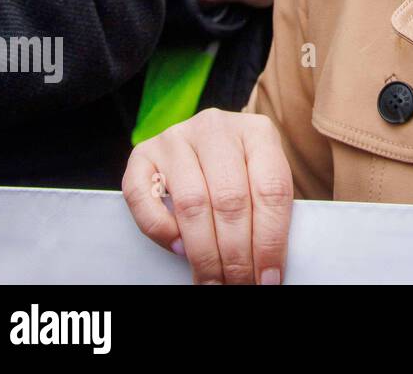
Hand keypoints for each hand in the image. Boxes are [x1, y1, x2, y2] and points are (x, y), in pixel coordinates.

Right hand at [123, 109, 292, 284]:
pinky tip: (179, 250)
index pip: (270, 190)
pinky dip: (161, 229)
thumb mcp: (263, 177)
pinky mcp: (142, 154)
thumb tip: (269, 269)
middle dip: (236, 254)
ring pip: (191, 203)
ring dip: (204, 252)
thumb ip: (267, 210)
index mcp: (258, 131)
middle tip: (239, 284)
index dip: (270, 240)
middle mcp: (216, 128)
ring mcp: (176, 138)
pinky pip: (143, 197)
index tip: (269, 277)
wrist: (208, 142)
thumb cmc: (241, 169)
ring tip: (213, 280)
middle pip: (230, 200)